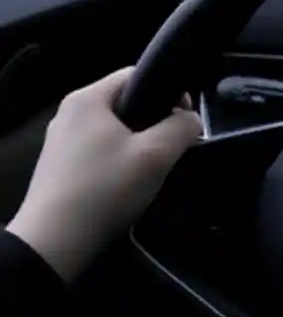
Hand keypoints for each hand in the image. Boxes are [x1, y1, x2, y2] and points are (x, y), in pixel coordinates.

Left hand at [6, 67, 201, 281]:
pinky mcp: (61, 167)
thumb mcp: (156, 155)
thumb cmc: (106, 188)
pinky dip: (120, 160)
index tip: (186, 120)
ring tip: (155, 168)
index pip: (136, 75)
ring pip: (115, 130)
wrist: (56, 242)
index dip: (168, 91)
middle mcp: (70, 113)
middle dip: (155, 121)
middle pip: (126, 103)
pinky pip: (101, 150)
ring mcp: (61, 141)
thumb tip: (192, 119)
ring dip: (139, 144)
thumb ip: (182, 128)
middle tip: (175, 147)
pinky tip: (130, 183)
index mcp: (87, 99)